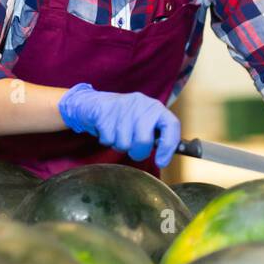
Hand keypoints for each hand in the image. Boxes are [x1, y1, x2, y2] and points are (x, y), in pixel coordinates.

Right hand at [57, 83, 181, 167]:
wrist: (93, 102)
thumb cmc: (123, 118)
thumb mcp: (143, 122)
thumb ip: (155, 136)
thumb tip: (165, 158)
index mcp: (155, 107)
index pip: (171, 125)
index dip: (169, 147)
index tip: (161, 162)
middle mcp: (141, 104)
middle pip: (144, 141)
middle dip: (137, 152)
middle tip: (132, 147)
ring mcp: (122, 107)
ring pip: (124, 144)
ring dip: (119, 145)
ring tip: (117, 133)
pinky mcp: (104, 111)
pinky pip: (108, 140)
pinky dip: (106, 141)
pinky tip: (106, 130)